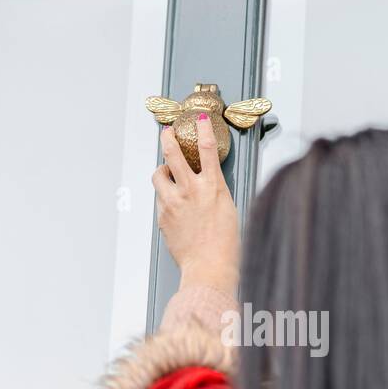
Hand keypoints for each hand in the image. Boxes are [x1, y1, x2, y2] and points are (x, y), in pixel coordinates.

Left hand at [152, 117, 239, 297]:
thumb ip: (214, 191)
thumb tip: (208, 183)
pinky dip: (165, 197)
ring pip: (159, 174)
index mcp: (212, 186)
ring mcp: (173, 202)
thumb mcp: (228, 209)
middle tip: (166, 132)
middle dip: (168, 138)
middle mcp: (190, 190)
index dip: (203, 129)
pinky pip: (160, 199)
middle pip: (173, 153)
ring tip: (166, 172)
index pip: (207, 148)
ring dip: (162, 170)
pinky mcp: (163, 216)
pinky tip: (173, 204)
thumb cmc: (225, 245)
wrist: (209, 268)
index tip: (199, 120)